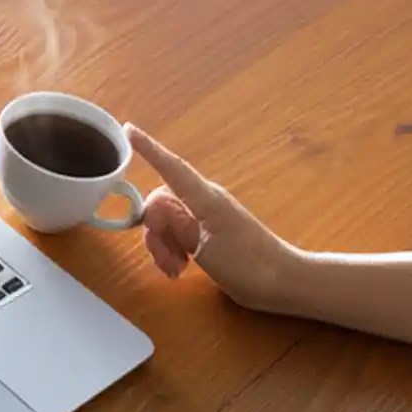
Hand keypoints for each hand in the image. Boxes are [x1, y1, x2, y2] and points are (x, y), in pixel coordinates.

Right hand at [125, 124, 301, 311]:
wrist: (284, 281)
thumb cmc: (249, 265)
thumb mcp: (206, 248)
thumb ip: (177, 225)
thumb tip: (154, 211)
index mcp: (205, 199)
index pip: (171, 167)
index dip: (148, 149)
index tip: (128, 129)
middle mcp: (203, 201)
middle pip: (159, 204)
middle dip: (154, 232)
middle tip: (169, 260)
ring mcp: (205, 216)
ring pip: (165, 221)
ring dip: (163, 245)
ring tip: (177, 269)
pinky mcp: (206, 232)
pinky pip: (177, 232)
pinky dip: (171, 250)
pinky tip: (180, 268)